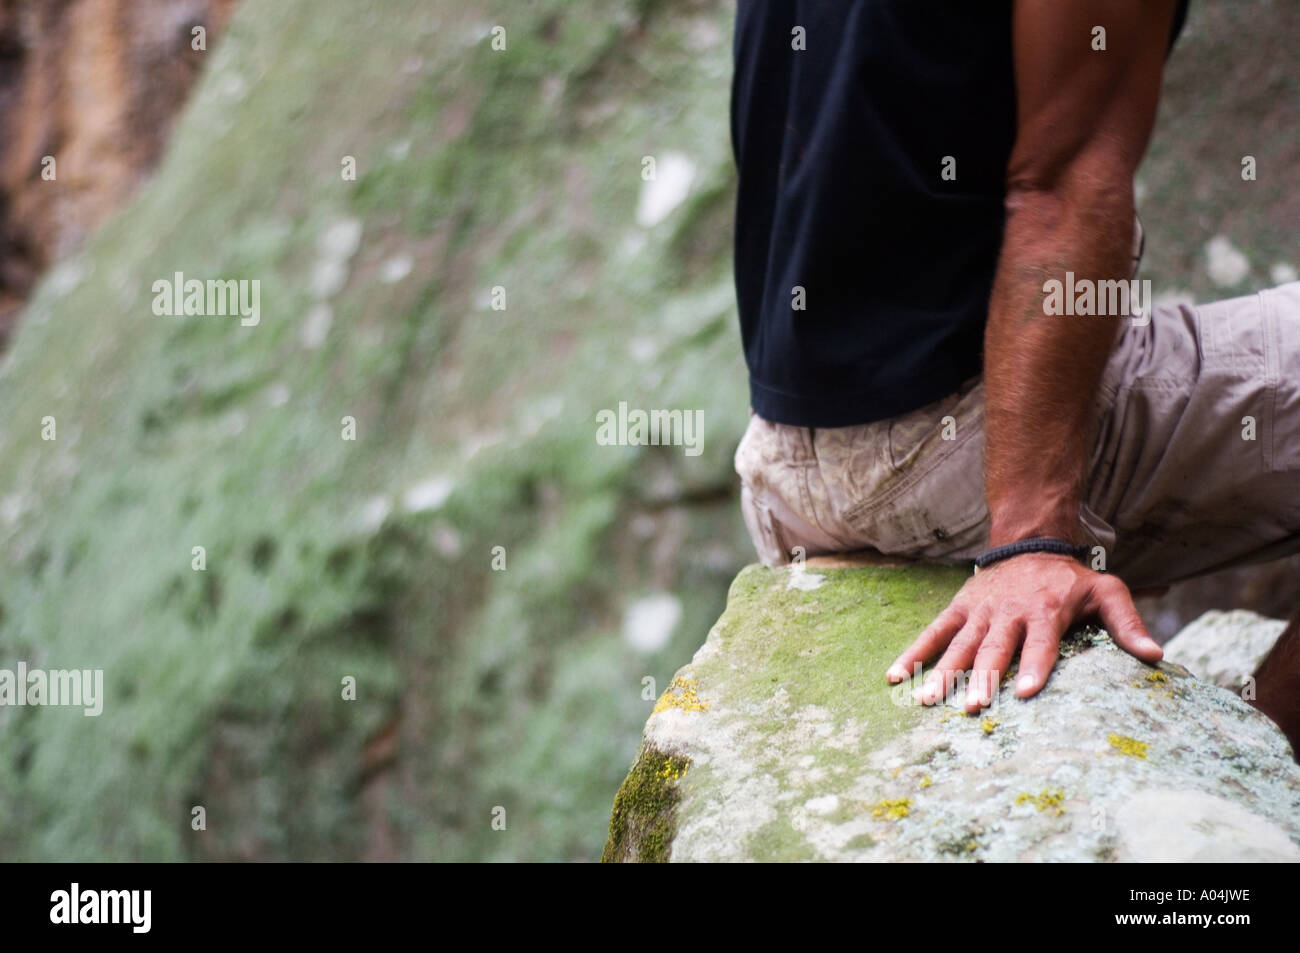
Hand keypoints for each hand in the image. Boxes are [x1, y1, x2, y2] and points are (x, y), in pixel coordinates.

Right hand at [885, 553, 1162, 711]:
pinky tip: (896, 677)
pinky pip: (934, 633)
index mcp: (1045, 610)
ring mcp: (980, 611)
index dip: (1035, 666)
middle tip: (974, 706)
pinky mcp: (959, 609)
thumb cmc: (1071, 578)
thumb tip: (1156, 655)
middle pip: (995, 649)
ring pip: (960, 645)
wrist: (1030, 541)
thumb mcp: (1106, 591)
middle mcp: (1009, 612)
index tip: (1027, 692)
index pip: (1042, 642)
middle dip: (984, 677)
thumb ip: (1127, 623)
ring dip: (944, 673)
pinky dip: (914, 653)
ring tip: (929, 700)